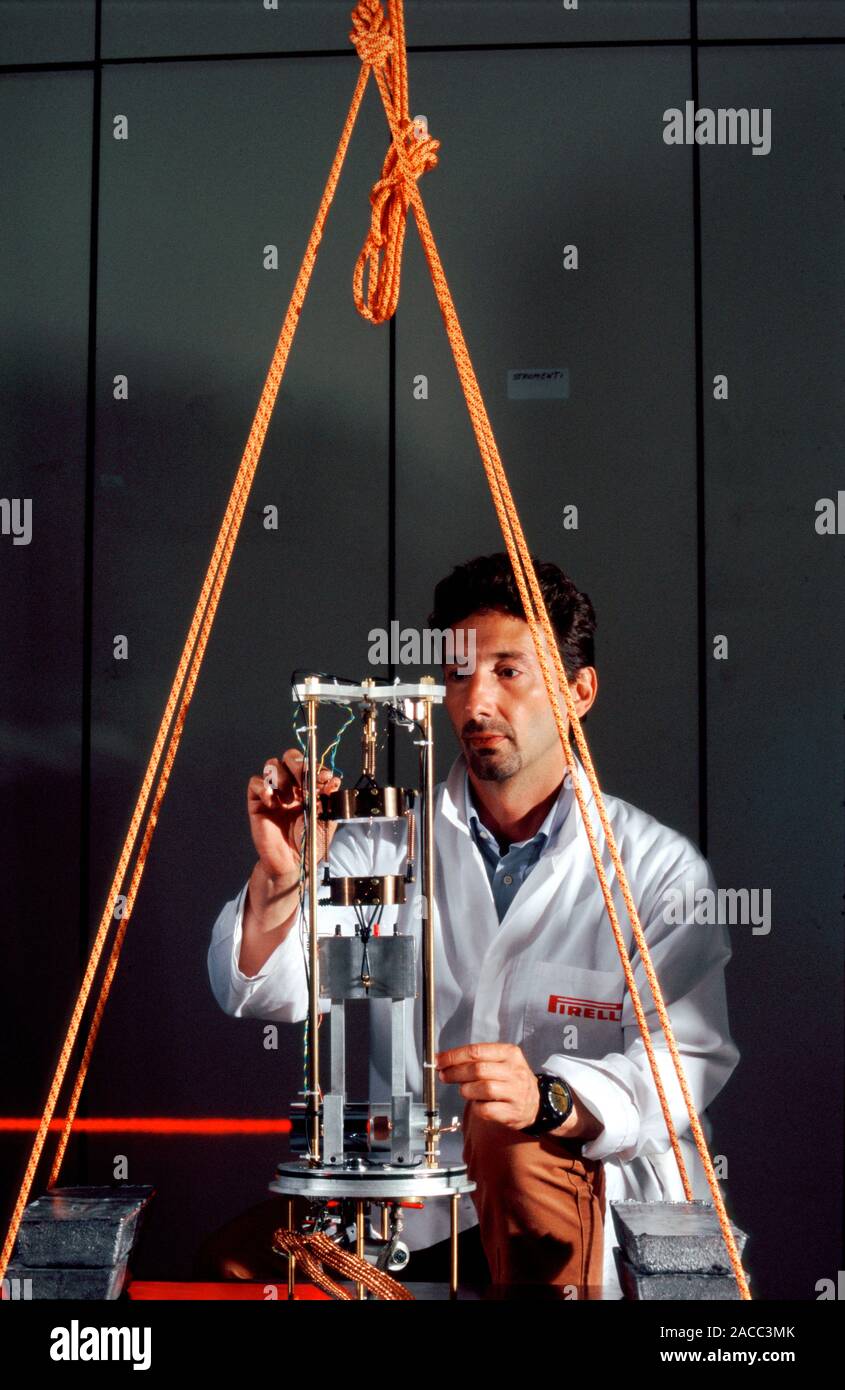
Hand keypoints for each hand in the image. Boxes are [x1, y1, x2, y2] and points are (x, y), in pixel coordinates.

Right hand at [247, 749, 341, 880]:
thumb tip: (334, 780)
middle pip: (289, 757)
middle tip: (302, 777)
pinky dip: (263, 787)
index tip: (323, 778)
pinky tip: (272, 802)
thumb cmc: (309, 843)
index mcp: (309, 788)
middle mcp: (291, 786)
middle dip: (297, 763)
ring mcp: (274, 792)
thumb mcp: (325, 821)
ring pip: (271, 765)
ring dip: (280, 776)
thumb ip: (329, 801)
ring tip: (287, 797)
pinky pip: (255, 782)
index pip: (310, 765)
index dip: (316, 767)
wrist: (291, 863)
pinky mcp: (258, 801)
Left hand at [435, 1042, 540, 1129]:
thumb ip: (476, 1059)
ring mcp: (515, 1093)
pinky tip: (477, 1103)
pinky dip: (476, 1107)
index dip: (454, 1056)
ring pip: (482, 1089)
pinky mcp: (512, 1112)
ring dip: (466, 1090)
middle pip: (477, 1070)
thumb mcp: (501, 1061)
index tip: (439, 1060)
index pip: (477, 1051)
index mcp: (510, 1053)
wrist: (536, 1103)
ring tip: (465, 1090)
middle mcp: (514, 1071)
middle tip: (443, 1075)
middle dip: (455, 1073)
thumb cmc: (511, 1079)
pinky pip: (486, 1109)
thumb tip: (443, 1060)